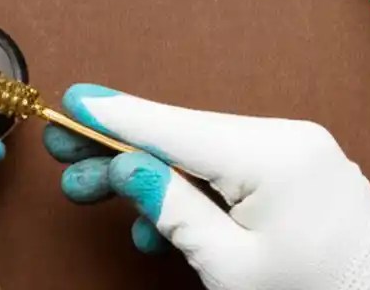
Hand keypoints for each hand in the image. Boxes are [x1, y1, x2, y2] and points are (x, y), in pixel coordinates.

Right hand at [44, 85, 369, 289]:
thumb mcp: (232, 266)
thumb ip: (174, 210)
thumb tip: (128, 168)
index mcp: (273, 157)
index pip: (174, 128)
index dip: (116, 116)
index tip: (73, 103)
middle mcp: (288, 139)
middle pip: (183, 135)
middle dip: (122, 148)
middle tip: (69, 159)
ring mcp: (298, 150)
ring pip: (203, 150)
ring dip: (153, 171)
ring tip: (99, 191)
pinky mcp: (300, 166)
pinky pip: (232, 164)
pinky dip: (194, 184)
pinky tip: (160, 215)